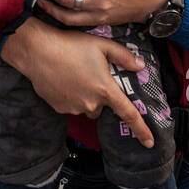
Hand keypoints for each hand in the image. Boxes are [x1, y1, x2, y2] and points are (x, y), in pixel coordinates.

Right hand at [1, 16, 153, 147]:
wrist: (38, 52)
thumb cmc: (71, 46)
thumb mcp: (102, 46)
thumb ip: (124, 57)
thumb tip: (140, 66)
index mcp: (106, 90)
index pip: (129, 114)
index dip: (141, 130)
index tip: (150, 143)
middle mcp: (92, 104)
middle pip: (102, 106)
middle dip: (100, 94)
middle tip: (90, 74)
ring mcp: (74, 108)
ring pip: (86, 107)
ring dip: (85, 96)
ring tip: (74, 74)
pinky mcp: (60, 109)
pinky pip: (71, 106)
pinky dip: (71, 96)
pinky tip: (63, 79)